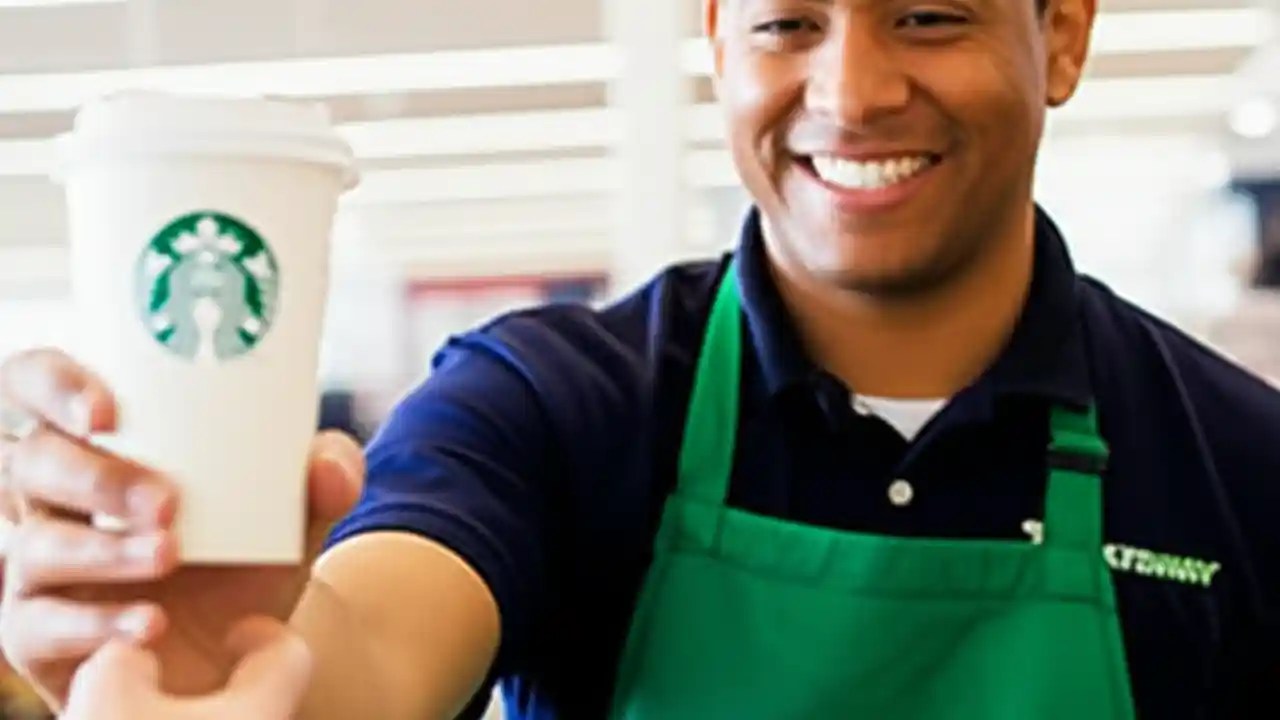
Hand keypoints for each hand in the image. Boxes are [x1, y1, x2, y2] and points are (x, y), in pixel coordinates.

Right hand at [0, 348, 364, 709]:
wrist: (243, 643)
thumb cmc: (247, 550)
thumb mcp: (294, 508)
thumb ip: (323, 476)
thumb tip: (328, 465)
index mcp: (100, 436)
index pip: (38, 383)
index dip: (55, 385)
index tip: (106, 409)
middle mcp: (53, 491)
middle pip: (32, 461)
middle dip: (97, 477)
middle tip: (168, 500)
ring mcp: (38, 560)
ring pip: (36, 544)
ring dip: (104, 550)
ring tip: (170, 555)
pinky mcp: (36, 629)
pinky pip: (40, 624)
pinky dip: (97, 622)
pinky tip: (151, 622)